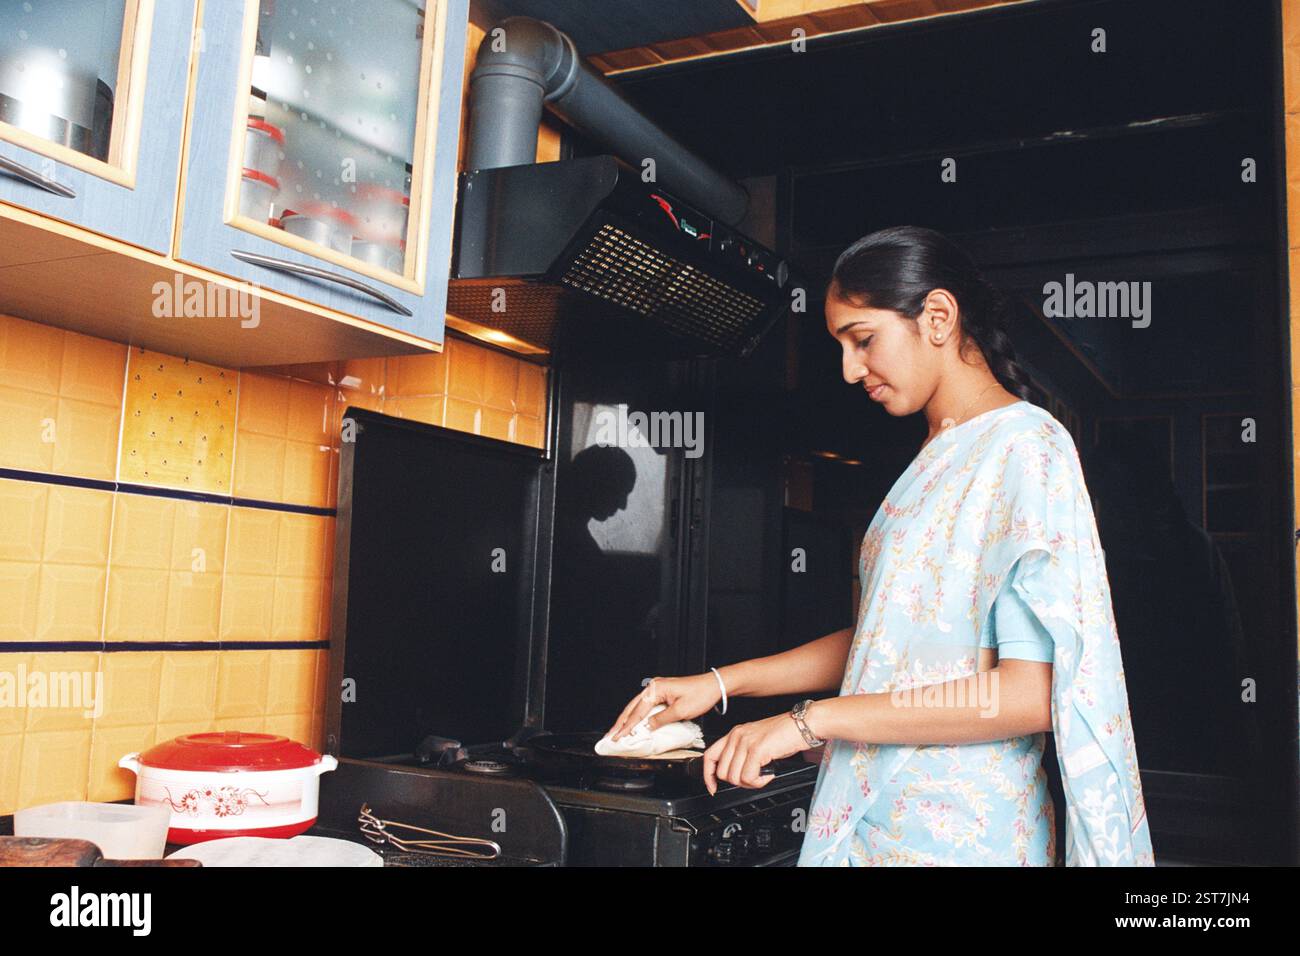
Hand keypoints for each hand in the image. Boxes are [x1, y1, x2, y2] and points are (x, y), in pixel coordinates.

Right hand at [606, 673, 720, 740]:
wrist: (713, 686)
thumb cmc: (700, 694)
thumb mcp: (680, 711)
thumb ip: (661, 719)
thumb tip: (646, 727)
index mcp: (656, 688)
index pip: (637, 711)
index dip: (627, 726)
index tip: (617, 737)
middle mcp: (654, 686)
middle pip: (632, 707)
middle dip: (621, 722)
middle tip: (611, 735)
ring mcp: (657, 689)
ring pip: (637, 706)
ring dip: (627, 719)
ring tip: (618, 731)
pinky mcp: (662, 693)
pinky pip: (645, 706)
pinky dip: (638, 715)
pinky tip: (634, 724)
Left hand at [702, 712, 810, 795]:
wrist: (804, 724)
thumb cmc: (786, 733)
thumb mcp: (758, 740)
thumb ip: (744, 753)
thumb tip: (738, 775)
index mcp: (735, 733)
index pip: (710, 756)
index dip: (709, 775)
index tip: (712, 787)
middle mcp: (737, 736)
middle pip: (723, 772)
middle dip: (738, 782)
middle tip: (754, 779)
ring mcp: (746, 742)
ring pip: (735, 777)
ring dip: (751, 783)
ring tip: (764, 775)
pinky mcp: (757, 749)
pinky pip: (749, 777)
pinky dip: (760, 782)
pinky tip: (770, 773)